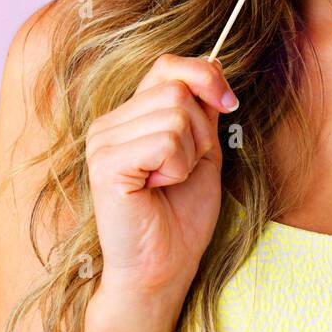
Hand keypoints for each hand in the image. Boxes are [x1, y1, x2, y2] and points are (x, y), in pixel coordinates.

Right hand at [84, 53, 236, 308]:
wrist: (164, 267)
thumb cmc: (181, 215)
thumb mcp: (202, 150)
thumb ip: (203, 109)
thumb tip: (215, 64)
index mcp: (129, 116)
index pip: (167, 66)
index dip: (205, 77)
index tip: (229, 104)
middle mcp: (108, 123)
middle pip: (177, 91)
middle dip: (201, 131)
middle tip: (186, 168)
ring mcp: (102, 142)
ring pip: (175, 115)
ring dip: (190, 153)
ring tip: (170, 181)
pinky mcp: (106, 164)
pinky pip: (164, 141)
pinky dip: (176, 167)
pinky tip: (158, 188)